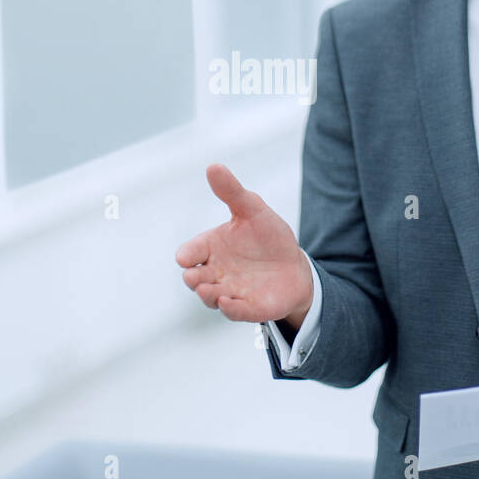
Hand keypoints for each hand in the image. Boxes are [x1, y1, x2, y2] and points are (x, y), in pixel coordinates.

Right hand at [174, 163, 313, 327]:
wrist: (294, 265)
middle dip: (193, 278)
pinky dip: (229, 309)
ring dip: (208, 295)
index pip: (190, 252)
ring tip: (210, 290)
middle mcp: (216, 272)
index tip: (185, 257)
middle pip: (195, 278)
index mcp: (211, 247)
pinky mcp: (248, 308)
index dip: (186, 255)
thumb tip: (213, 166)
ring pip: (210, 297)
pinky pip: (234, 312)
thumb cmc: (267, 236)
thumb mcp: (252, 209)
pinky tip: (227, 302)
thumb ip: (232, 191)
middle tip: (194, 276)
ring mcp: (230, 291)